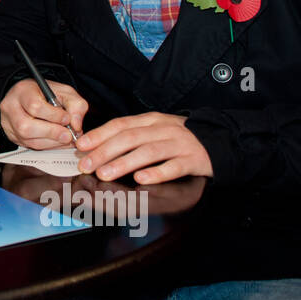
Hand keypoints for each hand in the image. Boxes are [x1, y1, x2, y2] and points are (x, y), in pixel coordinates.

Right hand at [0, 78, 88, 148]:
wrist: (30, 96)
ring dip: (50, 142)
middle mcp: (11, 107)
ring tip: (65, 138)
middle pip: (26, 126)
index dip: (53, 115)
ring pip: (27, 139)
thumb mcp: (64, 91)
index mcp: (23, 91)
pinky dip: (47, 146)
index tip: (67, 118)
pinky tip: (57, 142)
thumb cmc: (45, 93)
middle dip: (51, 133)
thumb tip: (76, 125)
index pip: (34, 106)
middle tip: (68, 135)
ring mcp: (9, 123)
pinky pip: (28, 146)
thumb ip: (75, 105)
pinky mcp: (12, 135)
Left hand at [74, 113, 212, 183]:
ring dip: (124, 163)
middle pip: (130, 138)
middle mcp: (163, 129)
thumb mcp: (155, 130)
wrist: (219, 141)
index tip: (81, 145)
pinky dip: (156, 173)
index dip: (99, 134)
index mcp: (151, 120)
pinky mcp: (192, 160)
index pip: (121, 124)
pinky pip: (172, 167)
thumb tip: (98, 147)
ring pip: (148, 152)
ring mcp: (178, 144)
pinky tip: (141, 179)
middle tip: (87, 164)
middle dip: (105, 151)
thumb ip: (131, 135)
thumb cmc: (179, 138)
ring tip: (106, 173)